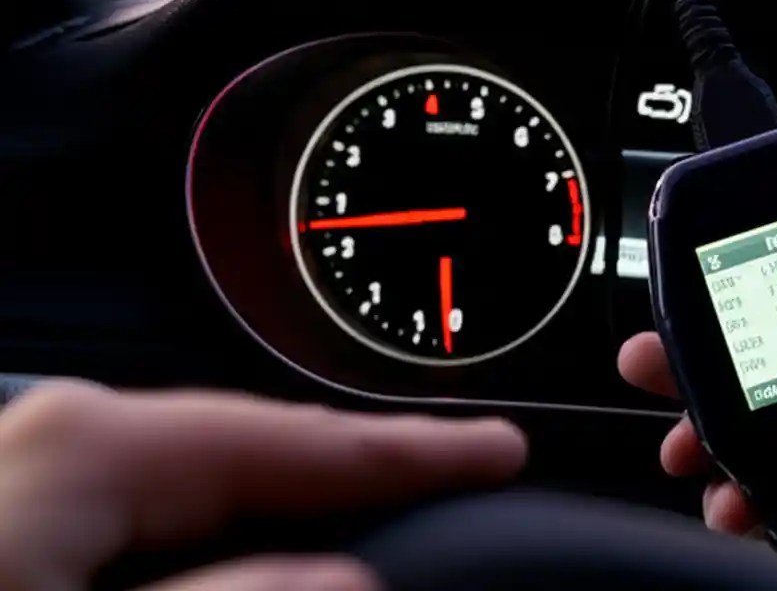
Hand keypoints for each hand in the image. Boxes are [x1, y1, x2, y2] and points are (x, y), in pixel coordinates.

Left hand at [0, 383, 525, 590]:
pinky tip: (256, 547)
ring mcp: (43, 468)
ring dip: (294, 509)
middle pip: (263, 450)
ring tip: (376, 507)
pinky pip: (165, 509)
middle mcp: (73, 431)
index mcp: (98, 443)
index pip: (304, 438)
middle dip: (357, 474)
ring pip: (215, 483)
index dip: (416, 448)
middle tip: (458, 477)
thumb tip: (352, 580)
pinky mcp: (28, 512)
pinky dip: (229, 527)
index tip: (500, 449)